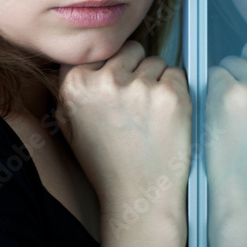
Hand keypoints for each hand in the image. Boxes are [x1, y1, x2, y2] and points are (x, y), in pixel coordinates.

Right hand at [56, 40, 191, 214]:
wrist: (138, 196)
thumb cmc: (105, 163)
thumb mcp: (69, 124)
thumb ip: (69, 87)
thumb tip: (82, 57)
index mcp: (75, 85)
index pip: (100, 50)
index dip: (111, 68)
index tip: (115, 89)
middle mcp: (105, 81)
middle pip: (130, 49)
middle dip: (135, 70)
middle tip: (134, 105)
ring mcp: (139, 86)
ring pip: (155, 61)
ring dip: (156, 81)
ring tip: (149, 116)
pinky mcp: (170, 95)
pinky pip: (177, 74)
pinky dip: (176, 91)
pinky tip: (165, 118)